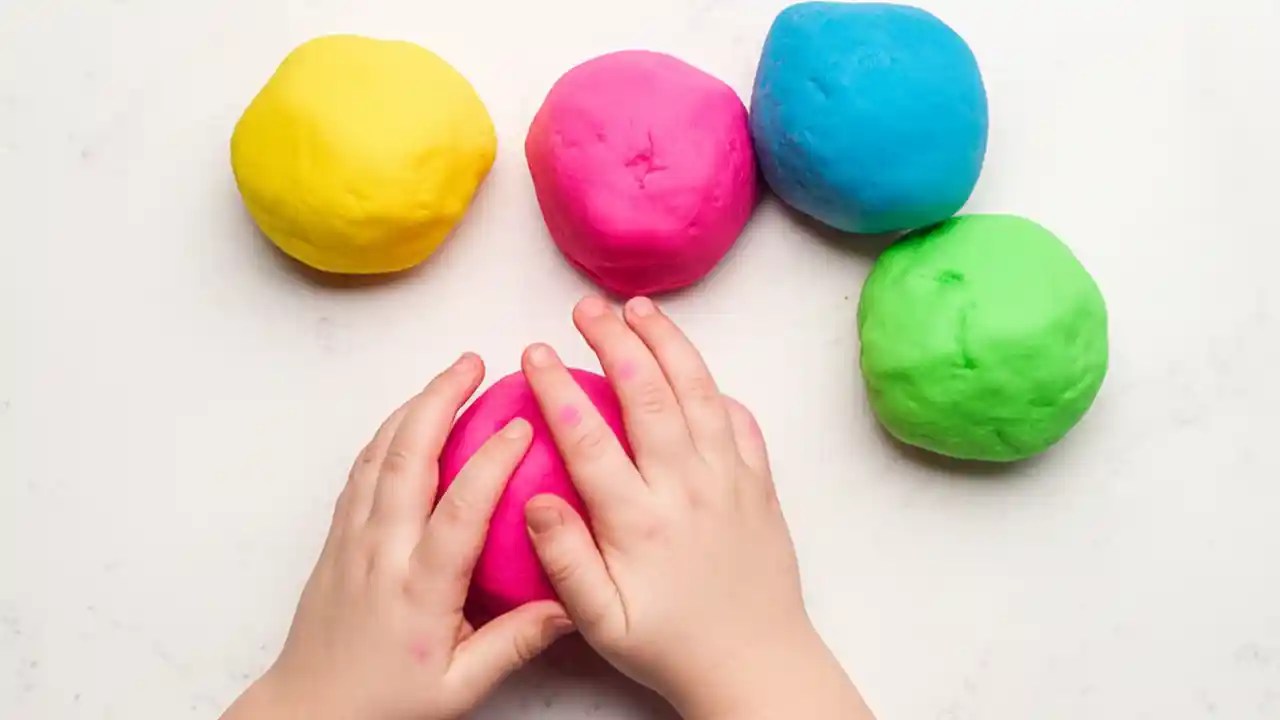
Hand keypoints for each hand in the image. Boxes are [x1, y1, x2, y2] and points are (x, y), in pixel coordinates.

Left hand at [221, 354, 572, 719]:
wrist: (309, 713)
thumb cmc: (384, 705)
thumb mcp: (460, 687)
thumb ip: (515, 643)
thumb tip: (570, 607)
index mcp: (419, 588)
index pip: (459, 510)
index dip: (491, 461)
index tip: (523, 424)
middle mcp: (381, 552)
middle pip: (406, 458)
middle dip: (440, 400)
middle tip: (475, 364)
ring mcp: (353, 539)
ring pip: (378, 455)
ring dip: (413, 407)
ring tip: (449, 378)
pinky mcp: (337, 538)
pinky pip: (360, 471)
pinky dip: (386, 434)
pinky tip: (409, 420)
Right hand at [520, 297, 873, 718]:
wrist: (755, 664)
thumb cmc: (670, 646)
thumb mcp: (601, 622)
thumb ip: (565, 561)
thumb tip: (533, 500)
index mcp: (640, 521)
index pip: (589, 437)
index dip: (558, 388)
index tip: (534, 351)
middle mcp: (687, 487)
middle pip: (649, 394)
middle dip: (615, 340)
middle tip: (586, 307)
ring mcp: (729, 479)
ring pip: (698, 392)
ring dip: (668, 343)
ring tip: (640, 308)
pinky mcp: (759, 483)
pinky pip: (740, 420)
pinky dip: (716, 387)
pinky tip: (695, 370)